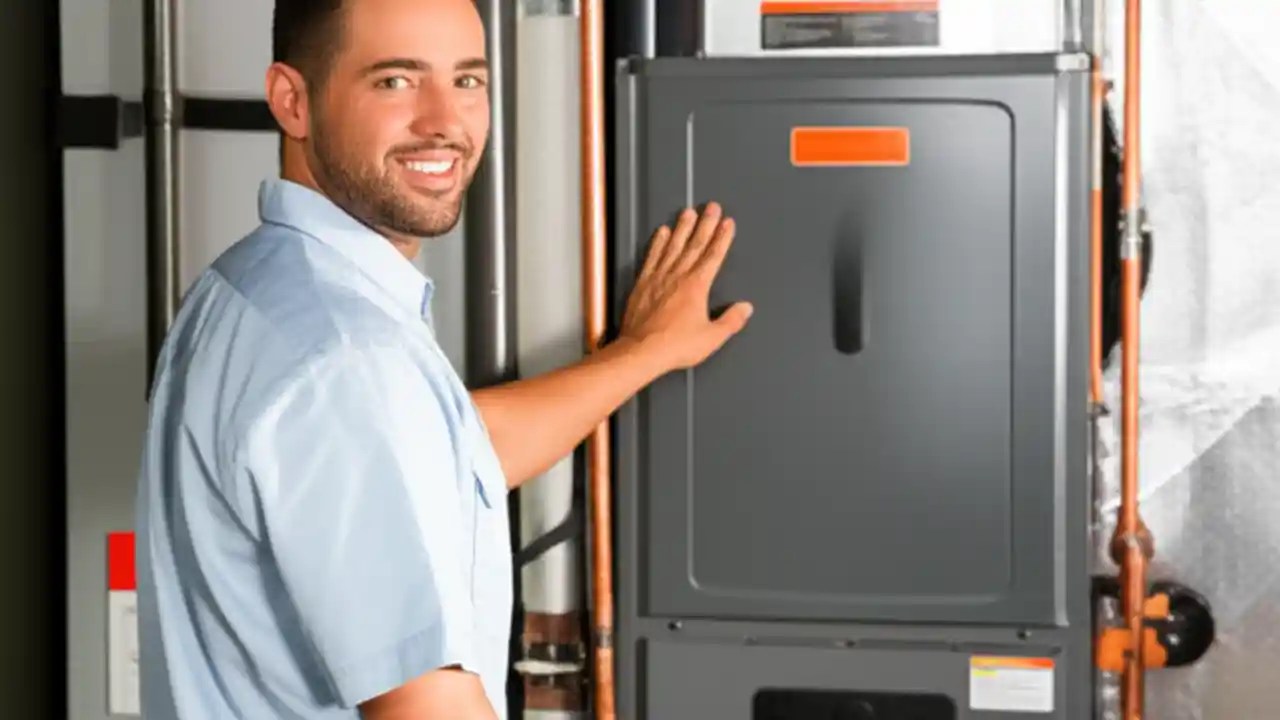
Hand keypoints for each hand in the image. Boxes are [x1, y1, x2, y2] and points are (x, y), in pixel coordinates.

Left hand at [618, 202, 752, 371]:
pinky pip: (652, 256)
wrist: (641, 350)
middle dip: (706, 224)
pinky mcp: (642, 283)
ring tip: (688, 212)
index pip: (714, 256)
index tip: (727, 223)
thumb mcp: (711, 338)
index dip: (722, 238)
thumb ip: (731, 321)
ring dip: (682, 228)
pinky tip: (662, 233)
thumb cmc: (674, 346)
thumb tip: (745, 308)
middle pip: (695, 244)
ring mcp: (658, 277)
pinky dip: (657, 243)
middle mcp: (678, 276)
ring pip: (673, 246)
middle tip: (711, 206)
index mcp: (697, 286)